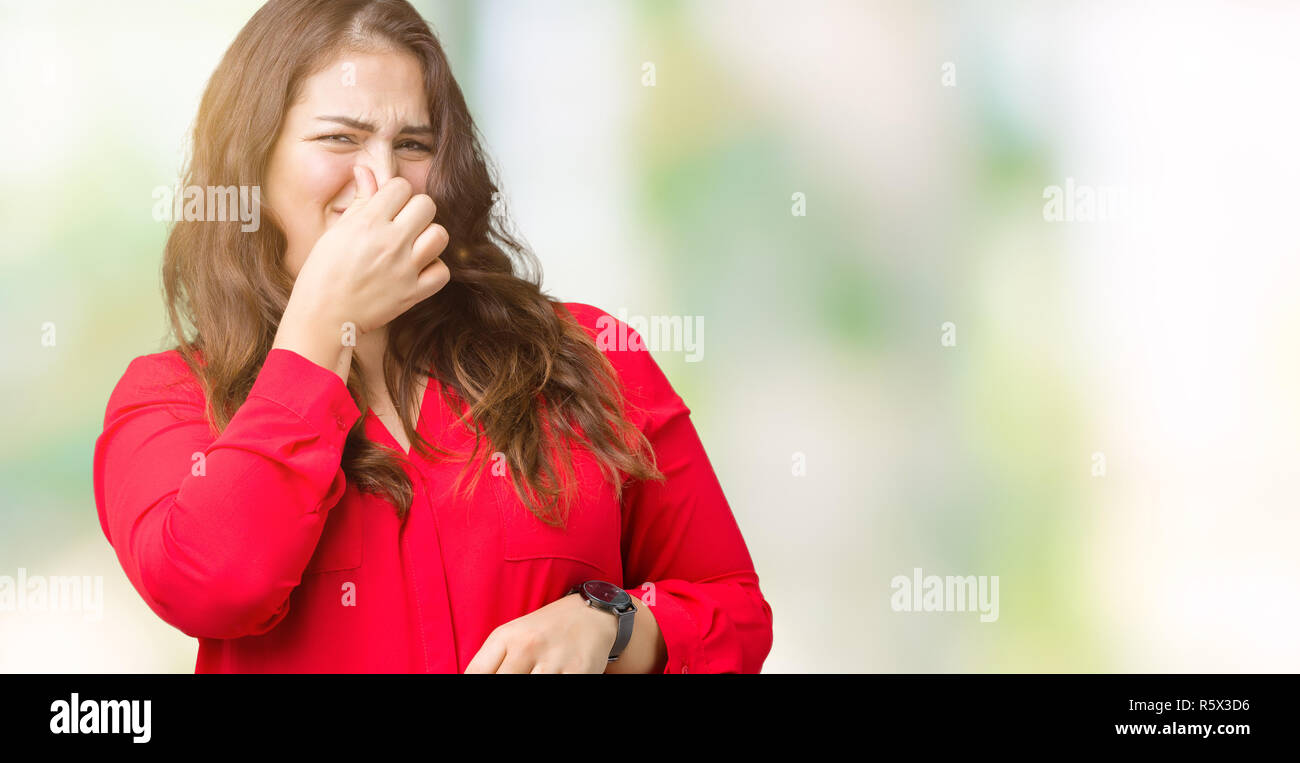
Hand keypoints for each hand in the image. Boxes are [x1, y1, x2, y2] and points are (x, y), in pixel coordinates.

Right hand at [290, 165, 450, 334]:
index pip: (400, 186)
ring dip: (428, 238)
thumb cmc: (323, 273)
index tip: (387, 206)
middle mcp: (390, 242)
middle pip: (426, 205)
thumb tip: (365, 170)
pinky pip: (442, 271)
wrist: (323, 317)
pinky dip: (434, 270)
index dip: (395, 194)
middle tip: (402, 224)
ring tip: (413, 246)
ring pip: (440, 235)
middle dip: (415, 211)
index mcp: (368, 222)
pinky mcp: (414, 293)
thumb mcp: (336, 231)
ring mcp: (405, 268)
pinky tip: (418, 270)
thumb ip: (360, 200)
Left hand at [464, 593, 618, 673]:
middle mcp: (527, 646)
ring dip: (531, 688)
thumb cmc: (544, 630)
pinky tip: (553, 677)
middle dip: (506, 686)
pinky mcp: (578, 671)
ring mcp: (553, 660)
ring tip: (534, 676)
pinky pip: (558, 688)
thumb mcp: (511, 636)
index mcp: (505, 638)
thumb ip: (488, 662)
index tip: (476, 695)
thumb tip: (469, 679)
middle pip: (503, 683)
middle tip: (519, 677)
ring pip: (531, 688)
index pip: (476, 673)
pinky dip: (552, 687)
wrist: (591, 614)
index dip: (474, 687)